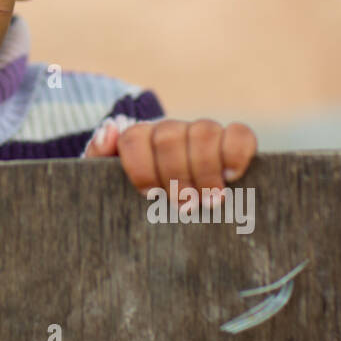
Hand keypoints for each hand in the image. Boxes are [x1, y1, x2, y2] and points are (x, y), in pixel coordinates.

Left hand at [84, 118, 256, 204]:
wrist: (167, 209)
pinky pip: (240, 134)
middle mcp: (171, 132)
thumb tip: (110, 130)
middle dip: (175, 174)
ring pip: (204, 131)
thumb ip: (100, 157)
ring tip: (210, 201)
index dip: (141, 167)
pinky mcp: (234, 142)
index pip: (134, 138)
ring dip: (206, 168)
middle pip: (169, 136)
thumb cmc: (137, 200)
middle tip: (184, 206)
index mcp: (140, 139)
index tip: (148, 195)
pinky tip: (232, 176)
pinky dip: (236, 152)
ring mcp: (203, 135)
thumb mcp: (111, 184)